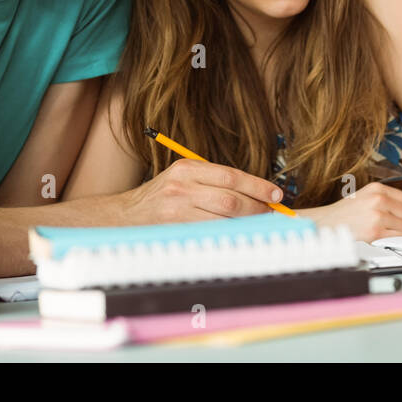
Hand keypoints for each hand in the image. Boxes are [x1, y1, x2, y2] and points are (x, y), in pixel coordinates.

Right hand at [124, 158, 285, 221]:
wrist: (125, 216)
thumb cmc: (163, 196)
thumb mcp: (184, 178)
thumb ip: (215, 181)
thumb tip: (257, 193)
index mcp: (188, 168)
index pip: (232, 176)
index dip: (258, 186)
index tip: (276, 195)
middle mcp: (182, 186)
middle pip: (231, 199)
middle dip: (257, 208)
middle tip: (271, 213)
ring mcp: (177, 210)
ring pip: (223, 218)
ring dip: (246, 223)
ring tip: (258, 223)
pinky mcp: (175, 230)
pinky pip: (210, 233)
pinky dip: (228, 234)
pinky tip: (238, 233)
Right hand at [303, 181, 401, 241]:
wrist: (326, 224)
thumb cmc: (346, 213)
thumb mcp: (366, 196)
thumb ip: (387, 198)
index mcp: (378, 188)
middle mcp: (379, 199)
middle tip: (401, 230)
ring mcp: (377, 215)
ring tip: (393, 235)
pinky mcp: (375, 232)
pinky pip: (401, 239)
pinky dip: (400, 243)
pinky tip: (389, 241)